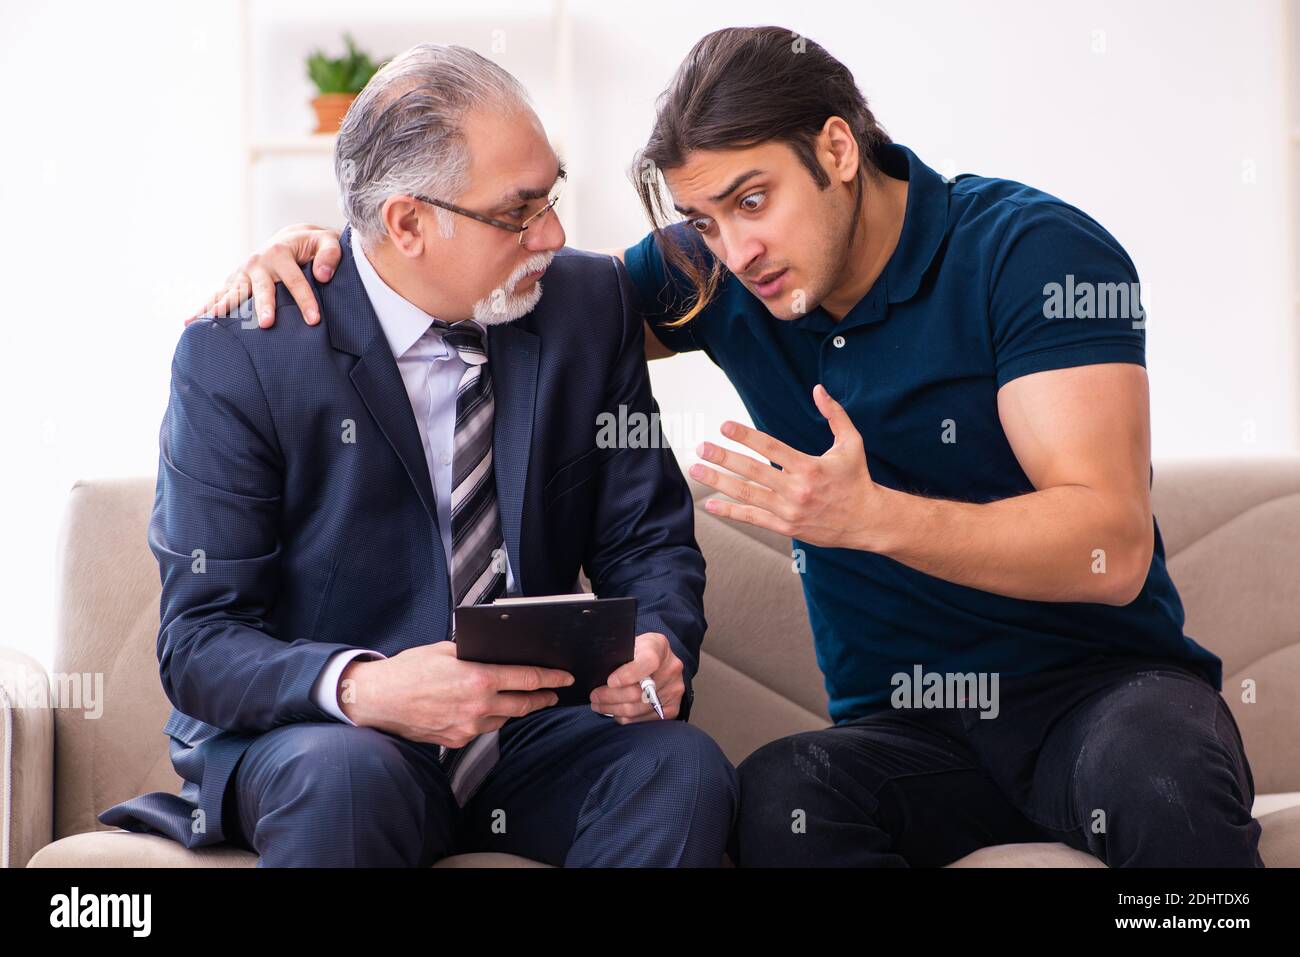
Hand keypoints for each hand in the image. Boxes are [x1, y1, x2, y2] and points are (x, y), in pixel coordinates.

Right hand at [188, 223, 342, 328]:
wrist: (290, 240)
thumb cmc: (313, 246)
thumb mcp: (327, 243)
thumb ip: (330, 255)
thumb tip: (323, 275)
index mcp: (280, 253)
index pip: (295, 280)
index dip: (305, 300)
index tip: (314, 320)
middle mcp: (258, 263)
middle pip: (262, 288)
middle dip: (264, 305)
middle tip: (267, 324)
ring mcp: (243, 273)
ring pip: (235, 292)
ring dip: (225, 306)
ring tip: (214, 320)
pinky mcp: (235, 281)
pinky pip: (218, 296)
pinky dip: (204, 307)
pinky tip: (189, 322)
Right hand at [341, 641, 573, 746]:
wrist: (378, 699)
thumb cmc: (409, 669)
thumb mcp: (445, 650)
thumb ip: (474, 654)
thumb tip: (495, 653)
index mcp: (479, 678)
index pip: (528, 679)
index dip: (551, 678)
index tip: (565, 677)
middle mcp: (478, 706)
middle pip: (524, 704)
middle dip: (543, 698)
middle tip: (554, 693)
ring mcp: (468, 726)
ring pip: (504, 718)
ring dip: (516, 709)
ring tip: (526, 700)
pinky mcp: (457, 740)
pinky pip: (484, 728)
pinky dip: (491, 718)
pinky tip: (490, 709)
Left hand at [589, 632, 684, 722]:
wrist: (661, 661)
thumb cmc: (638, 652)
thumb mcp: (630, 644)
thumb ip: (620, 655)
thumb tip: (599, 673)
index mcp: (660, 647)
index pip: (648, 661)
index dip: (628, 674)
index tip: (610, 682)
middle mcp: (672, 668)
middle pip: (639, 692)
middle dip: (610, 696)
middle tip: (594, 696)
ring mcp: (674, 689)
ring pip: (638, 708)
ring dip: (614, 709)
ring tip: (599, 705)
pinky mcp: (673, 708)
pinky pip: (644, 719)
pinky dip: (626, 717)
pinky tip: (616, 710)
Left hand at [689, 384, 886, 550]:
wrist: (867, 521)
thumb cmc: (857, 479)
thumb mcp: (852, 443)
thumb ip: (835, 415)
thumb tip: (818, 389)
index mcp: (810, 466)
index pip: (771, 447)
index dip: (746, 436)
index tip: (724, 426)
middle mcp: (797, 489)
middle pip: (752, 471)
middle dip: (723, 458)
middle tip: (701, 447)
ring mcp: (789, 511)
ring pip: (747, 494)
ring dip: (718, 482)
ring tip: (697, 471)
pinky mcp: (786, 528)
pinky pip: (753, 518)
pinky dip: (730, 512)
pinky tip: (710, 504)